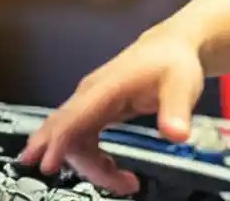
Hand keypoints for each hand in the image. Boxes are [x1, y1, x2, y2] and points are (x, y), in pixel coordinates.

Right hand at [18, 30, 205, 194]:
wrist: (170, 47)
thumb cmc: (171, 61)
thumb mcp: (182, 84)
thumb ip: (177, 110)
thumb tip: (177, 134)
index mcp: (106, 87)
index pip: (73, 116)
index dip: (58, 141)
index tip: (48, 164)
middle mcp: (91, 95)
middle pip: (67, 133)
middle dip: (76, 162)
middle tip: (106, 183)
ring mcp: (90, 103)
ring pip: (74, 141)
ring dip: (92, 166)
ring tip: (124, 182)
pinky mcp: (95, 111)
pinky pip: (82, 140)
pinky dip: (93, 159)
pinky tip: (111, 169)